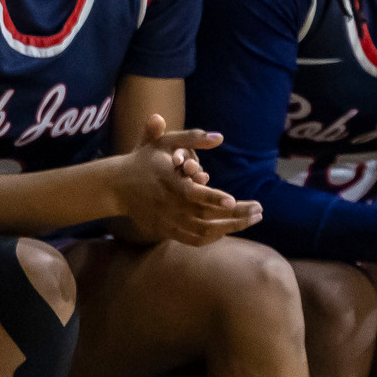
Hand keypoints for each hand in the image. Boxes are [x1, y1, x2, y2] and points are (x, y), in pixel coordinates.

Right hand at [109, 114, 260, 246]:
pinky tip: (230, 230)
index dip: (212, 198)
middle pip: (205, 216)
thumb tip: (218, 136)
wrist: (116, 186)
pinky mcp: (167, 231)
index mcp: (169, 183)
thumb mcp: (163, 142)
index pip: (193, 194)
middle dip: (234, 215)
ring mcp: (168, 221)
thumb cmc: (144, 159)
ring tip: (253, 219)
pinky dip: (213, 237)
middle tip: (259, 210)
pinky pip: (194, 239)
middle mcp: (170, 205)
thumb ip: (190, 137)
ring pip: (203, 231)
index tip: (232, 201)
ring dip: (230, 227)